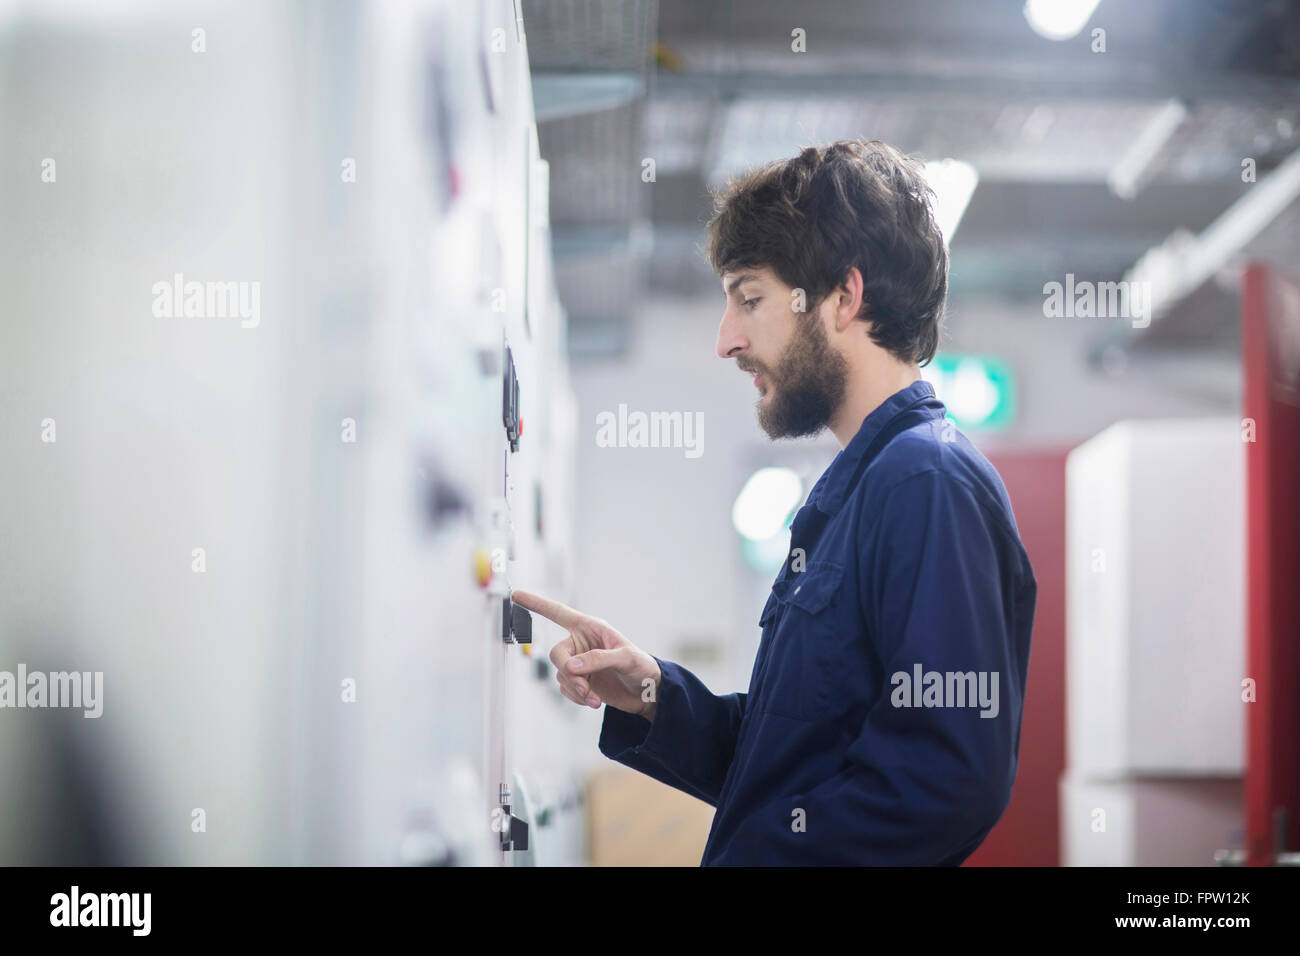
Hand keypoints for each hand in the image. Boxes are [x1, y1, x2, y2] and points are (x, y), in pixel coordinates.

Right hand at [510, 590, 661, 719]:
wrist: (648, 693)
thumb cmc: (642, 667)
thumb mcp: (626, 659)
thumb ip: (598, 659)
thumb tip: (571, 666)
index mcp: (590, 628)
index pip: (558, 612)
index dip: (537, 604)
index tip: (516, 595)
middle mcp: (581, 643)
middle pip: (557, 655)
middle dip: (569, 674)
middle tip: (585, 688)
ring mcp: (579, 663)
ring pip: (561, 675)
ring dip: (575, 689)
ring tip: (594, 699)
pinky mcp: (580, 682)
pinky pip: (565, 689)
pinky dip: (576, 697)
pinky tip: (593, 701)